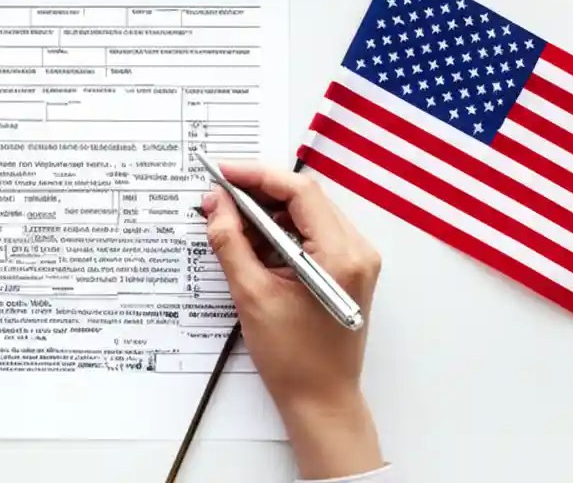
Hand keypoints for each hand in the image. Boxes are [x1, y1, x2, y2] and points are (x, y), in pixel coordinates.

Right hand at [201, 162, 383, 479]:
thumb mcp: (251, 295)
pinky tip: (253, 242)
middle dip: (258, 193)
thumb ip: (230, 243)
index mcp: (340, 256)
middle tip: (219, 198)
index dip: (257, 176)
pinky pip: (311, 234)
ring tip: (231, 224)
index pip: (299, 192)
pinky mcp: (346, 269)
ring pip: (306, 214)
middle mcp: (357, 251)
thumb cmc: (293, 359)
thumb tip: (215, 205)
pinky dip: (280, 231)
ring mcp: (356, 260)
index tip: (223, 174)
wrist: (321, 400)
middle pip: (304, 198)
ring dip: (267, 213)